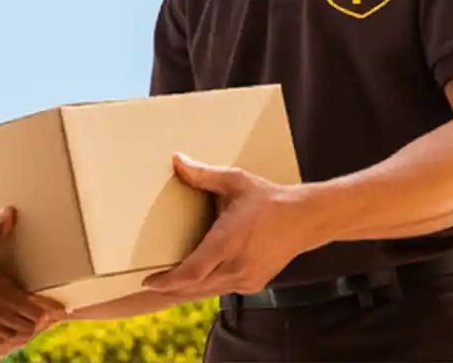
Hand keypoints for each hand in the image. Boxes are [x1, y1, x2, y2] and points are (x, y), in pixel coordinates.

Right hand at [0, 207, 66, 345]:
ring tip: (16, 315)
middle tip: (34, 307)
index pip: (37, 313)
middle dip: (34, 319)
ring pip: (10, 336)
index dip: (47, 310)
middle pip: (27, 328)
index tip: (56, 306)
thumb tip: (9, 213)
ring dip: (16, 327)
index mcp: (5, 297)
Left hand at [143, 153, 311, 297]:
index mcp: (228, 241)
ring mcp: (247, 278)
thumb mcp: (235, 181)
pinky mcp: (253, 284)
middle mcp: (237, 266)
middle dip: (169, 289)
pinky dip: (205, 287)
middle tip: (146, 286)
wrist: (305, 219)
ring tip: (163, 286)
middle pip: (195, 288)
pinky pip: (222, 289)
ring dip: (185, 290)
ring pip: (208, 292)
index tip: (148, 281)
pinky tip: (192, 282)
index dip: (168, 280)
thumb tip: (176, 160)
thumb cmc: (268, 198)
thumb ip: (203, 174)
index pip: (192, 272)